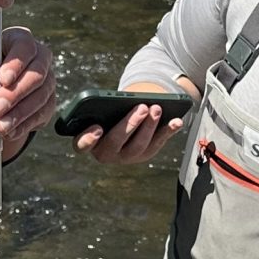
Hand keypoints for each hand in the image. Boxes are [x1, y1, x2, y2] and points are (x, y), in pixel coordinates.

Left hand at [0, 26, 55, 156]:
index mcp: (19, 40)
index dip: (16, 63)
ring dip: (19, 113)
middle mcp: (40, 57)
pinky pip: (42, 114)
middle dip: (16, 93)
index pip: (25, 46)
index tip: (2, 79)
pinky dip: (24, 125)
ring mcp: (48, 80)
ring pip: (40, 96)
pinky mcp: (50, 102)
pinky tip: (8, 131)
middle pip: (37, 73)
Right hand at [76, 90, 191, 163]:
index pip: (81, 145)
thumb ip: (105, 107)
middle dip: (130, 124)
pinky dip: (167, 131)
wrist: (121, 119)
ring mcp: (125, 157)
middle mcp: (105, 153)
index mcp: (88, 141)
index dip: (88, 138)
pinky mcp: (143, 155)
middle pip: (114, 143)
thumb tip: (127, 101)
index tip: (98, 127)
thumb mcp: (102, 109)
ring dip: (149, 126)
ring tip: (156, 108)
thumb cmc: (106, 111)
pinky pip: (156, 144)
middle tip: (142, 107)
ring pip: (137, 146)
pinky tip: (176, 121)